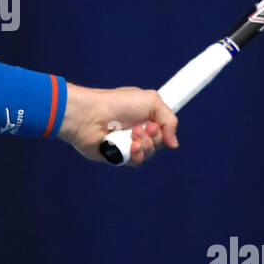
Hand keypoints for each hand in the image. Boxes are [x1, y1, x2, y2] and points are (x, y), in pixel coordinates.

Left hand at [58, 83, 178, 165]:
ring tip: (133, 136)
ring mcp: (126, 143)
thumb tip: (173, 143)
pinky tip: (128, 147)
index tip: (158, 123)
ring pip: (148, 154)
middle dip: (154, 136)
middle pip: (159, 143)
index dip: (165, 128)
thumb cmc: (116, 104)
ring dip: (145, 146)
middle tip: (142, 127)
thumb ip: (169, 120)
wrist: (90, 116)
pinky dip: (134, 155)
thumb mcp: (151, 101)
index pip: (163, 127)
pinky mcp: (117, 155)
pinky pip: (135, 162)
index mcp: (144, 114)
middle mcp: (136, 128)